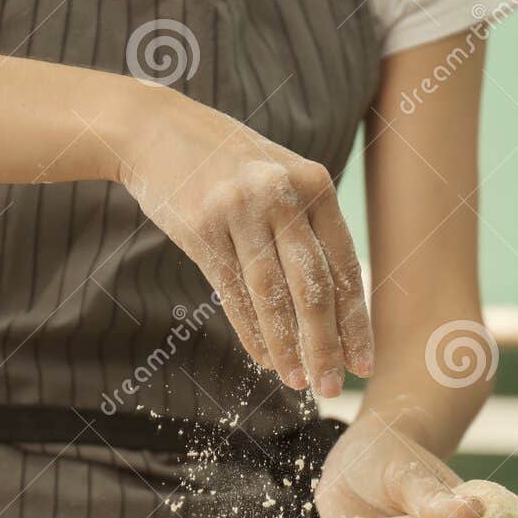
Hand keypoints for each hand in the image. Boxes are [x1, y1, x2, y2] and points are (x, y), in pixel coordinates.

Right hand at [115, 83, 372, 396]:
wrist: (153, 129)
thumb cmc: (225, 162)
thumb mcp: (279, 176)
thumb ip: (308, 225)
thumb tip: (337, 303)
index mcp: (314, 184)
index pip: (345, 267)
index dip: (356, 322)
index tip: (363, 363)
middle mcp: (282, 196)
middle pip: (314, 289)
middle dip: (326, 346)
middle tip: (332, 388)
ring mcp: (240, 211)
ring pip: (274, 297)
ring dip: (288, 348)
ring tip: (300, 383)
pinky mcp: (202, 228)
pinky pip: (233, 294)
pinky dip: (253, 332)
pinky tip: (265, 360)